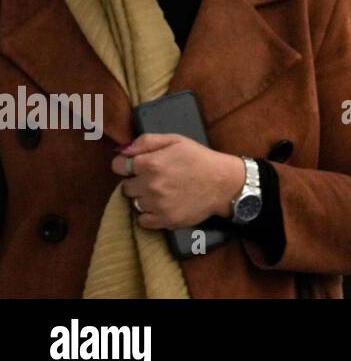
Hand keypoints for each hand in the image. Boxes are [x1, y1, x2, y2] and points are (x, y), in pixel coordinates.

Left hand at [111, 133, 245, 229]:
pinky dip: (150, 214)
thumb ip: (147, 141)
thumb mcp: (176, 140)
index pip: (118, 166)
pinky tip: (163, 205)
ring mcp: (156, 204)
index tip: (137, 167)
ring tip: (163, 192)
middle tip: (156, 179)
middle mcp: (150, 184)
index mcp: (151, 163)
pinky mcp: (164, 220)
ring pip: (135, 203)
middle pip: (126, 186)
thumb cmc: (200, 159)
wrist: (223, 183)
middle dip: (137, 182)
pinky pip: (143, 220)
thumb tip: (123, 150)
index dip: (127, 165)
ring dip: (145, 198)